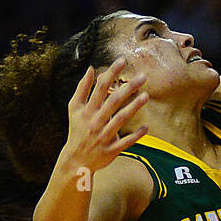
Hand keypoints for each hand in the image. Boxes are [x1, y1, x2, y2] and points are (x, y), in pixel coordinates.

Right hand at [64, 58, 148, 175]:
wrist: (75, 160)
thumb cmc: (77, 130)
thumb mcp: (74, 109)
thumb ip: (82, 88)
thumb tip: (90, 68)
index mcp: (87, 110)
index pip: (99, 87)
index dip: (111, 73)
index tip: (122, 60)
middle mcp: (95, 121)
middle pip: (113, 101)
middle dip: (128, 88)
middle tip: (143, 76)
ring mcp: (103, 136)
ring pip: (120, 120)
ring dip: (133, 107)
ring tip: (146, 96)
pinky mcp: (111, 150)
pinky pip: (125, 142)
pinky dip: (135, 135)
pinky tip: (146, 127)